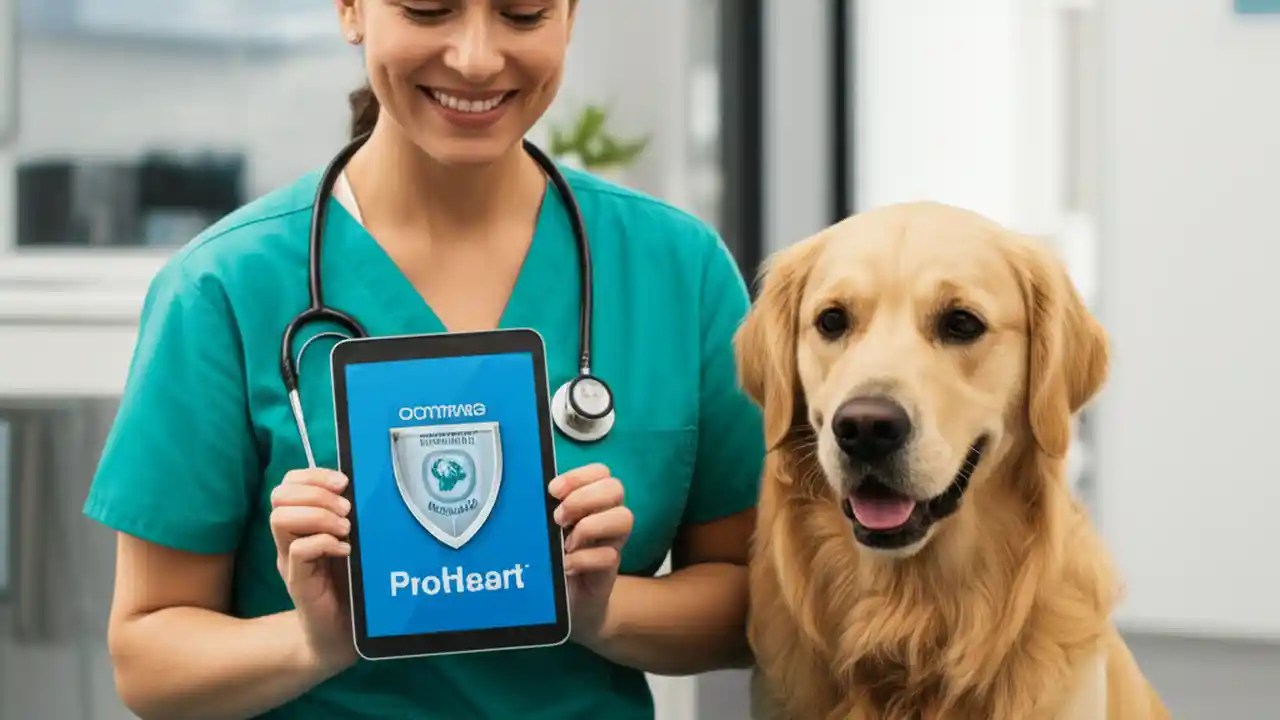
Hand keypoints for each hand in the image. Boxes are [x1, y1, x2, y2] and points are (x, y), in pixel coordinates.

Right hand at [269, 468, 357, 673]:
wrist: (343, 636)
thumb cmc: (352, 585)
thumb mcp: (354, 543)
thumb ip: (351, 517)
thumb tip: (366, 485)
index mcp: (302, 524)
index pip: (290, 484)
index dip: (313, 475)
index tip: (343, 483)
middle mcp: (290, 539)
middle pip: (279, 496)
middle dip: (316, 493)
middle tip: (346, 510)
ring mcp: (290, 561)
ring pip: (281, 519)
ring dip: (318, 516)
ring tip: (345, 530)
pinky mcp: (298, 583)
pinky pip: (298, 550)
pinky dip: (324, 543)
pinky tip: (345, 551)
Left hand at [548, 463, 633, 649]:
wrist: (563, 602)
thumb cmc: (551, 557)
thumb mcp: (545, 528)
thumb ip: (543, 509)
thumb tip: (528, 489)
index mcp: (590, 500)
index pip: (600, 472)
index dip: (578, 476)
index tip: (552, 491)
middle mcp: (606, 516)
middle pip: (615, 488)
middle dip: (583, 498)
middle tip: (558, 518)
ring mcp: (611, 542)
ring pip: (624, 517)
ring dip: (590, 526)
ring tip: (565, 542)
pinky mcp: (610, 570)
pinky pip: (609, 555)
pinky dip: (584, 559)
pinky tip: (566, 566)